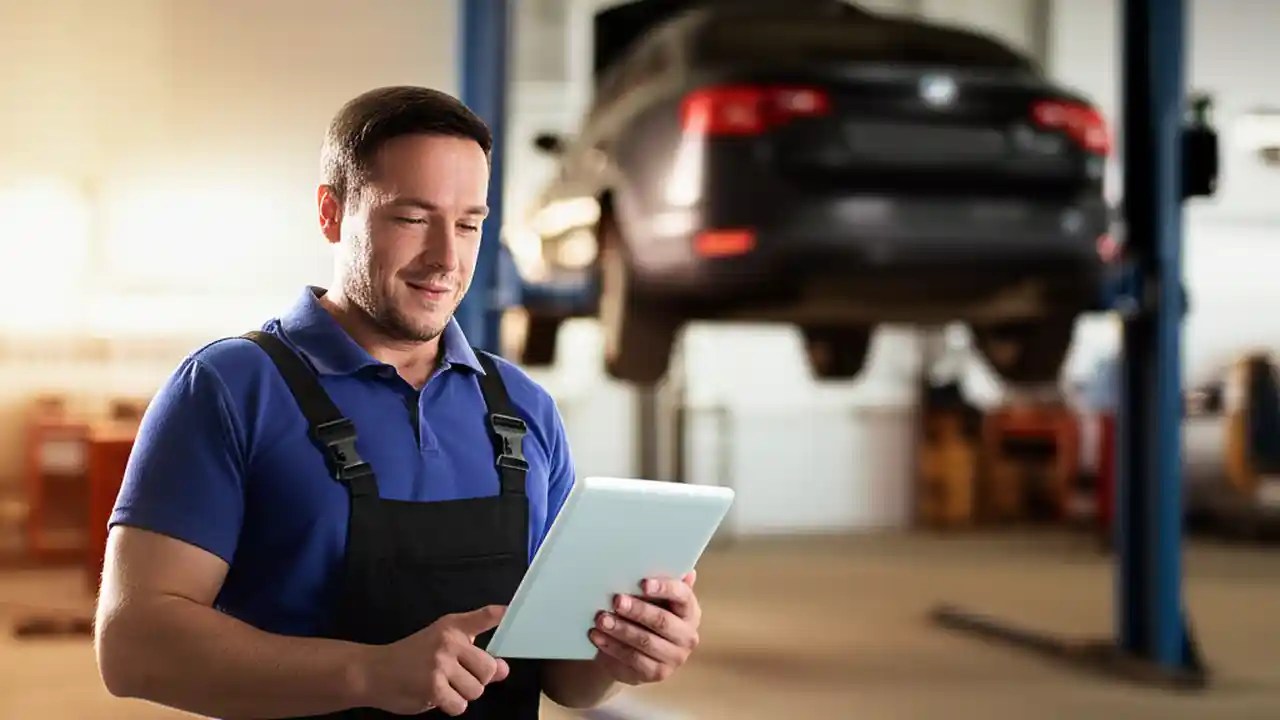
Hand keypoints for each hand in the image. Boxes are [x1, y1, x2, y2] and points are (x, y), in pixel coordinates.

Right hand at [361, 605, 510, 715]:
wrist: (373, 671)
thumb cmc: (410, 659)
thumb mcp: (442, 647)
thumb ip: (474, 656)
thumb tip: (503, 669)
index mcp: (452, 627)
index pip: (482, 617)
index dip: (500, 614)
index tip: (510, 610)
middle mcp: (448, 642)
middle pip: (488, 669)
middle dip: (477, 680)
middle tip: (457, 678)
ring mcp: (440, 664)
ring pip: (476, 690)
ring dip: (462, 695)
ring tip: (442, 685)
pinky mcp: (433, 687)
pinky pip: (459, 705)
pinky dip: (450, 706)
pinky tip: (435, 695)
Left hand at [588, 570, 701, 684]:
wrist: (638, 652)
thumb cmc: (648, 616)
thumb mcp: (655, 600)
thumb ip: (663, 584)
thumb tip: (686, 569)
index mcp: (690, 611)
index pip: (682, 596)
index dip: (664, 588)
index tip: (643, 583)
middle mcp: (687, 636)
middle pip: (662, 621)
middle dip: (637, 610)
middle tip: (616, 601)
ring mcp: (674, 657)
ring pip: (645, 641)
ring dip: (620, 629)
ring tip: (601, 618)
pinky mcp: (656, 673)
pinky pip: (632, 659)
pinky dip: (612, 647)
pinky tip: (597, 636)